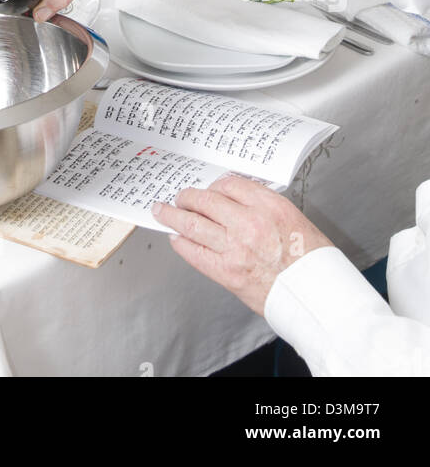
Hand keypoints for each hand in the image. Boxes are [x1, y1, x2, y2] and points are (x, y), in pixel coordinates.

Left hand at [152, 174, 333, 315]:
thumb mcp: (293, 218)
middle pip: (206, 200)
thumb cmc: (311, 260)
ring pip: (193, 224)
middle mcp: (249, 223)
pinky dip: (182, 244)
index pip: (230, 183)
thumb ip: (262, 206)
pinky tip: (176, 239)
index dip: (215, 185)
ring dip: (174, 216)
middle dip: (188, 197)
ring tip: (163, 211)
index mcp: (269, 206)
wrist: (317, 297)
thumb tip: (237, 201)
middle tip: (180, 197)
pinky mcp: (227, 273)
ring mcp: (235, 248)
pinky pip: (195, 253)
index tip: (209, 188)